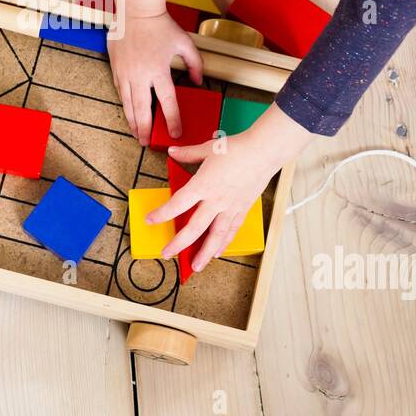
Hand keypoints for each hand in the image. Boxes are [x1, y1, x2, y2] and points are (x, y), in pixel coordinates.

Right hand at [107, 11, 202, 145]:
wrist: (135, 11)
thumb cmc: (160, 25)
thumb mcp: (184, 43)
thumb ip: (194, 63)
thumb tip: (198, 81)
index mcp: (159, 71)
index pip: (168, 102)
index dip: (173, 120)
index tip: (176, 133)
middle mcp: (140, 76)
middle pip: (142, 110)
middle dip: (145, 129)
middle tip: (147, 143)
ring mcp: (125, 73)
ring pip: (128, 104)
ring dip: (132, 121)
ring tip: (136, 134)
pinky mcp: (116, 68)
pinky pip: (120, 91)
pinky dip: (125, 104)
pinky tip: (128, 112)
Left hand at [153, 131, 276, 270]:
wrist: (264, 151)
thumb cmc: (236, 148)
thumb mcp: (208, 148)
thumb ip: (188, 154)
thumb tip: (173, 152)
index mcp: (203, 184)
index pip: (177, 204)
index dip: (162, 214)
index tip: (150, 221)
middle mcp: (215, 200)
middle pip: (194, 228)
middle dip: (179, 243)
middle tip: (167, 253)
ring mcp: (230, 207)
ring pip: (215, 236)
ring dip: (204, 253)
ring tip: (196, 266)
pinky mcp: (242, 209)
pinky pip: (231, 230)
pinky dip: (224, 243)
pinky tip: (218, 252)